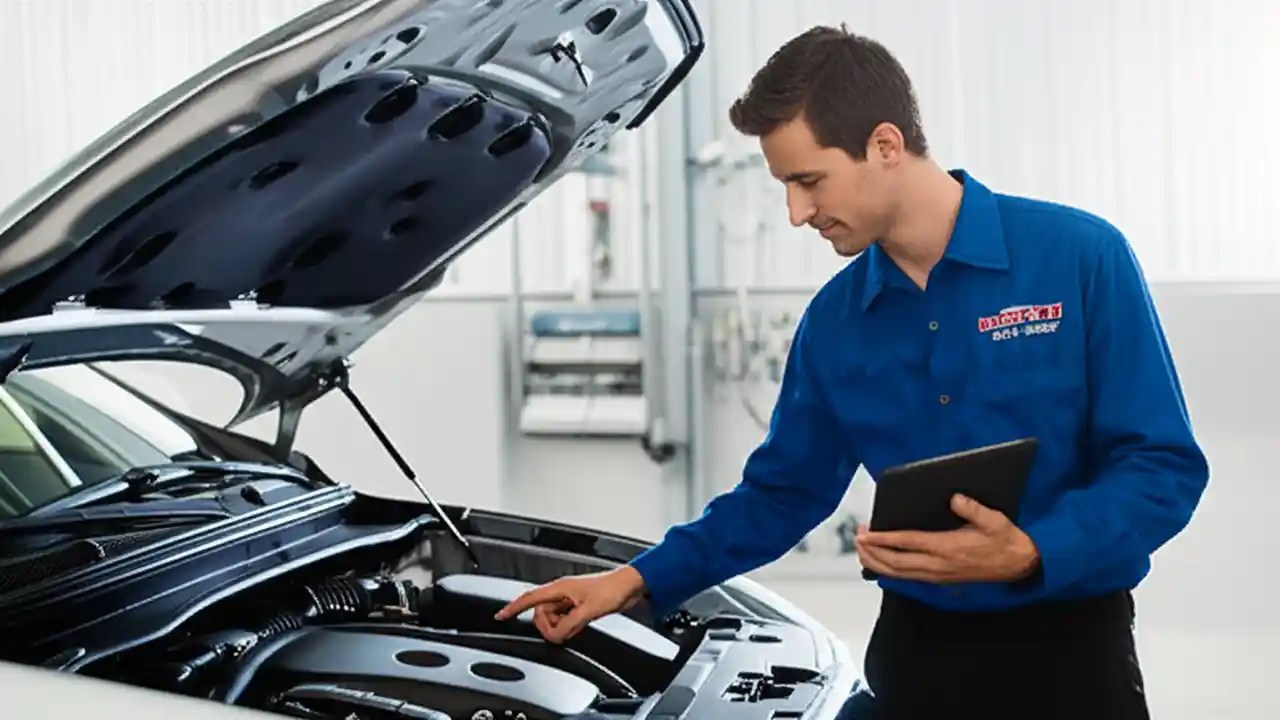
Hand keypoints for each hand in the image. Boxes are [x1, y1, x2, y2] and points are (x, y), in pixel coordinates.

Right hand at [493, 566, 647, 643]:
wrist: (630, 586)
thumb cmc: (613, 589)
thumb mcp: (589, 610)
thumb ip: (569, 624)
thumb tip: (556, 635)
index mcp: (560, 588)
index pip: (530, 598)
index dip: (513, 607)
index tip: (500, 616)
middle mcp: (562, 593)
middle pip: (540, 614)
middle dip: (549, 626)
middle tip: (565, 630)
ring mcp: (570, 600)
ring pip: (552, 619)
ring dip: (560, 627)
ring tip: (577, 625)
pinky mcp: (578, 607)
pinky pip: (564, 621)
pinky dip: (567, 627)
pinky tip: (578, 626)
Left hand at [855, 494, 1039, 583]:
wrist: (1020, 565)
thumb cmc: (1005, 540)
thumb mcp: (994, 520)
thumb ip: (973, 509)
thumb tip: (955, 498)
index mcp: (948, 547)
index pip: (908, 543)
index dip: (885, 538)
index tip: (867, 533)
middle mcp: (939, 564)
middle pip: (897, 562)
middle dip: (873, 551)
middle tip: (858, 539)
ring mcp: (938, 574)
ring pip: (900, 573)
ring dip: (878, 563)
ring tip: (862, 551)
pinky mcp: (940, 579)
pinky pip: (909, 578)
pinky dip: (891, 572)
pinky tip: (881, 565)